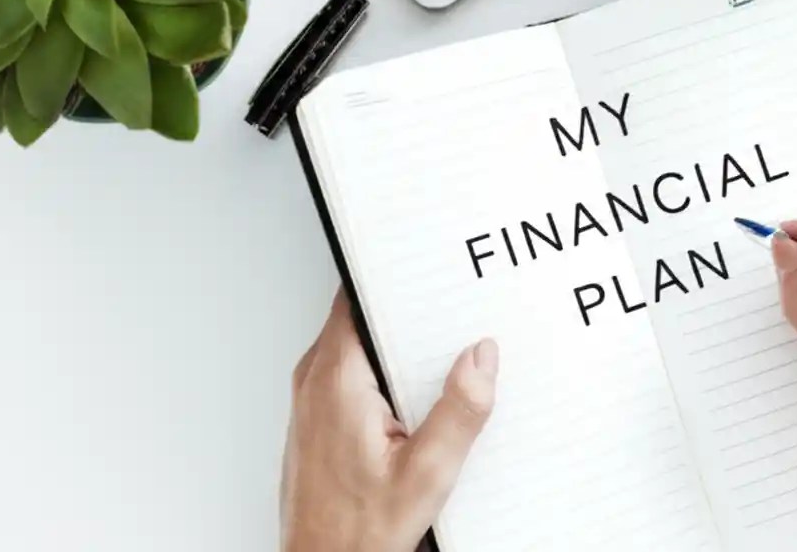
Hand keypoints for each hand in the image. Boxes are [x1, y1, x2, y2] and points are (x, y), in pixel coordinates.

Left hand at [280, 290, 497, 551]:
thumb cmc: (359, 532)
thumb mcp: (427, 474)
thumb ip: (458, 411)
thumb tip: (480, 357)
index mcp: (338, 381)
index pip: (359, 297)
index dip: (396, 279)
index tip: (431, 271)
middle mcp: (317, 381)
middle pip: (366, 318)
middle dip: (412, 315)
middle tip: (458, 317)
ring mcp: (316, 398)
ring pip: (364, 346)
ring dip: (403, 348)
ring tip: (449, 360)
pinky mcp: (323, 416)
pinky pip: (358, 373)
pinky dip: (391, 373)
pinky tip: (425, 397)